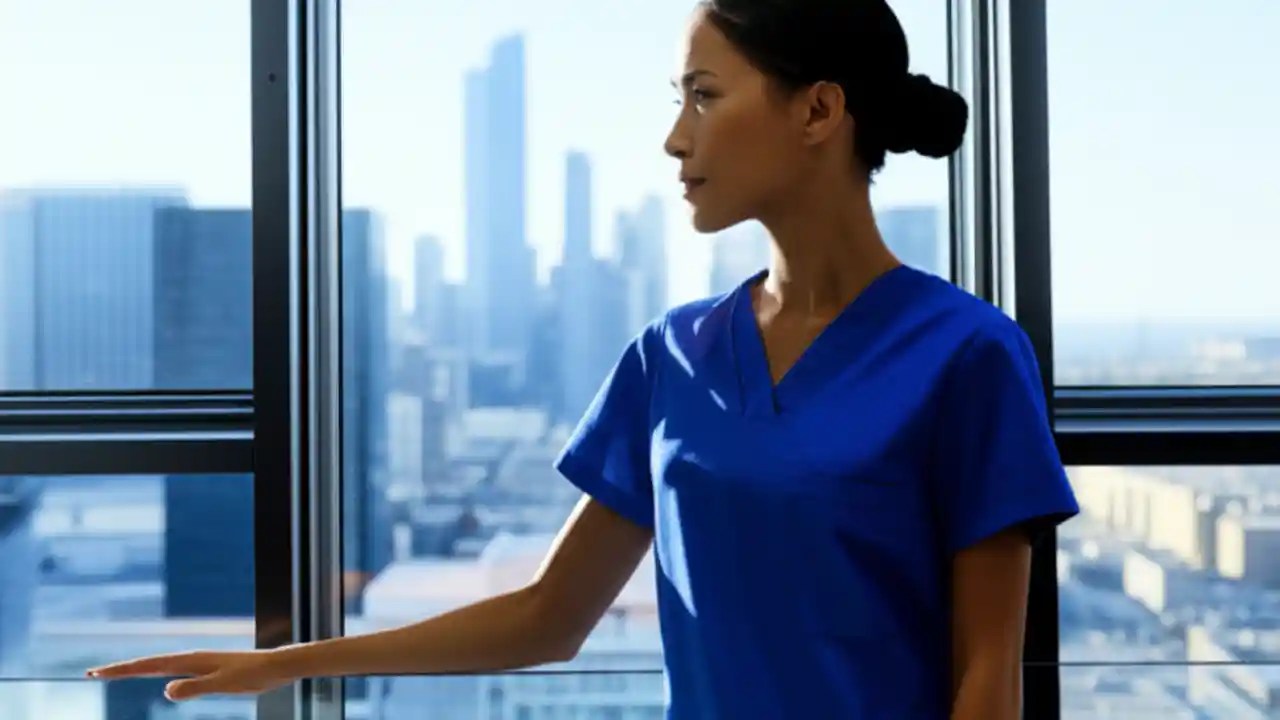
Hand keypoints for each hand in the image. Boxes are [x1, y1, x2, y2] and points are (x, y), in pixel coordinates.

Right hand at [86, 650, 293, 700]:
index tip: (96, 673)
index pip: (148, 666)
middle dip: (120, 668)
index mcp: (191, 661)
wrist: (276, 666)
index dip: (122, 670)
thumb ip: (196, 688)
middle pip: (148, 662)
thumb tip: (165, 690)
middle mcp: (191, 658)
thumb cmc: (253, 675)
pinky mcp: (205, 668)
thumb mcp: (223, 685)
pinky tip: (155, 674)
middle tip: (92, 673)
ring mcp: (197, 662)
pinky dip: (155, 670)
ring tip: (114, 673)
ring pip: (158, 664)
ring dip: (135, 668)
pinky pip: (172, 668)